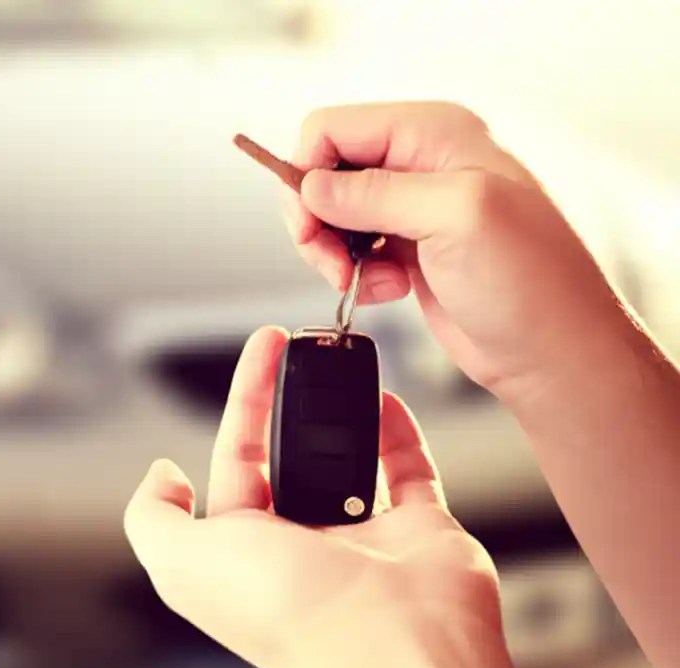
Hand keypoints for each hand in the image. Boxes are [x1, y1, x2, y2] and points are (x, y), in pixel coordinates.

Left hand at [124, 327, 536, 667]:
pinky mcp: (422, 533)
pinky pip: (411, 472)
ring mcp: (364, 539)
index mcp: (244, 552)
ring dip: (346, 411)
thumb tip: (164, 474)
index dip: (246, 402)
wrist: (390, 648)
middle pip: (293, 455)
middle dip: (294, 403)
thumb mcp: (179, 559)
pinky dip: (400, 433)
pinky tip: (385, 397)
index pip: (237, 461)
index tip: (264, 346)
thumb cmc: (285, 610)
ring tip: (343, 364)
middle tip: (305, 347)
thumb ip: (153, 514)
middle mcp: (303, 546)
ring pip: (352, 458)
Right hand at [282, 101, 630, 397]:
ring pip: (330, 212)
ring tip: (363, 281)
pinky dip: (353, 272)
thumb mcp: (454, 219)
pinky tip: (386, 289)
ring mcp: (413, 204)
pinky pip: (349, 246)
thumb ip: (376, 194)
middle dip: (316, 220)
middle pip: (323, 171)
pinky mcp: (407, 244)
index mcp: (434, 133)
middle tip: (332, 262)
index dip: (307, 174)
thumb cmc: (530, 282)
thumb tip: (311, 186)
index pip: (330, 128)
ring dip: (332, 251)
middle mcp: (420, 160)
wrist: (551, 349)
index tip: (309, 225)